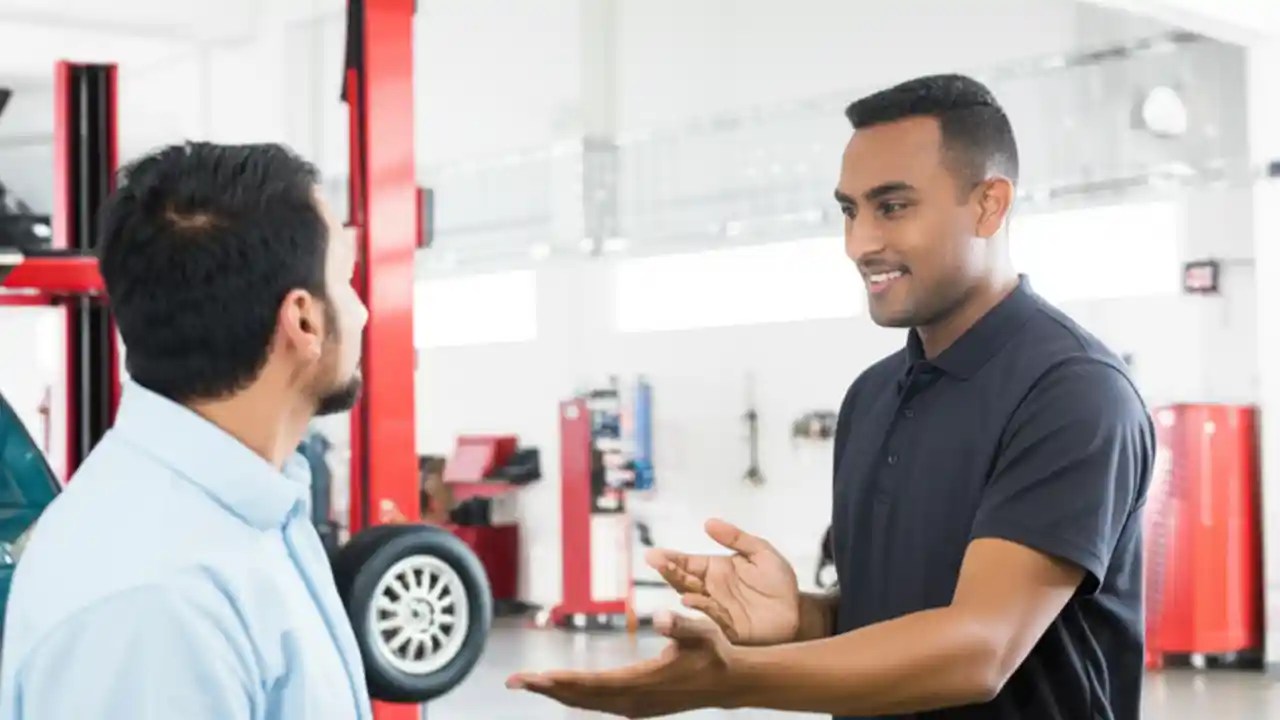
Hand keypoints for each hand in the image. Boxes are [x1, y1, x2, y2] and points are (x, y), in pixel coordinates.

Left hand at [506, 612, 739, 717]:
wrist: (729, 682)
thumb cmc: (714, 653)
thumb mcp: (703, 632)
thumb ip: (683, 625)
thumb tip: (663, 618)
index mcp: (645, 682)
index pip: (595, 684)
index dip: (565, 681)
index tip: (537, 676)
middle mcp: (634, 700)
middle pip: (582, 697)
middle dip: (546, 688)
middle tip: (513, 681)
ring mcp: (634, 707)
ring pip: (586, 703)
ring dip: (555, 692)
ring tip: (526, 683)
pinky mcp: (636, 707)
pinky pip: (596, 704)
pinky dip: (573, 696)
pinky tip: (559, 690)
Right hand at [647, 519, 799, 644]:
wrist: (798, 612)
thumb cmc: (779, 583)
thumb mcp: (761, 553)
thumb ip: (736, 538)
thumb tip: (708, 522)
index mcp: (715, 570)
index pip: (688, 562)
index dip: (671, 558)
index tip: (654, 554)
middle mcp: (711, 590)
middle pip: (684, 579)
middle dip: (669, 570)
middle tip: (655, 561)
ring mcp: (716, 610)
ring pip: (692, 598)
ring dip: (680, 589)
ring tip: (671, 579)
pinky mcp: (726, 628)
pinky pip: (710, 617)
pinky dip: (700, 609)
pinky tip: (690, 599)